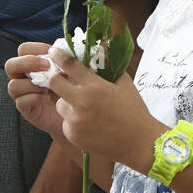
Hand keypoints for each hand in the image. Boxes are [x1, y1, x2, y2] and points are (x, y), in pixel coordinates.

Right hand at [5, 42, 67, 144]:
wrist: (77, 112)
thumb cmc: (73, 88)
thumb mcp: (71, 71)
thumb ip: (65, 60)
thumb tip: (64, 50)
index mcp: (33, 63)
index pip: (24, 49)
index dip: (35, 49)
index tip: (51, 53)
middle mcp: (24, 77)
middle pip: (11, 65)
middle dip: (28, 63)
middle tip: (47, 66)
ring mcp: (23, 93)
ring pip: (13, 85)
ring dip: (31, 85)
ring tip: (49, 88)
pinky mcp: (26, 108)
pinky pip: (21, 102)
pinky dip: (34, 98)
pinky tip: (47, 98)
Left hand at [45, 46, 161, 169]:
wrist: (138, 142)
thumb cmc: (134, 110)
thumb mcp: (124, 83)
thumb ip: (110, 66)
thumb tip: (100, 50)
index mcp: (95, 86)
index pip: (69, 65)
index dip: (58, 55)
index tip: (53, 51)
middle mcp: (81, 102)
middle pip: (54, 82)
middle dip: (56, 78)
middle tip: (62, 79)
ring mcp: (75, 120)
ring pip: (59, 104)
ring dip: (67, 102)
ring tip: (84, 108)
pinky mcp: (73, 135)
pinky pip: (66, 122)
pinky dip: (73, 121)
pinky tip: (89, 124)